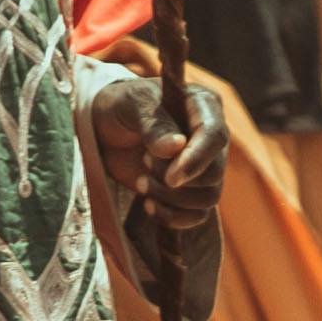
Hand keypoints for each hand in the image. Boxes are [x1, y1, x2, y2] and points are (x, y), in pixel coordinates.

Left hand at [77, 52, 227, 227]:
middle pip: (214, 173)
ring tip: (141, 182)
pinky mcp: (193, 189)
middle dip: (174, 178)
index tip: (172, 178)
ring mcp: (205, 165)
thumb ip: (152, 123)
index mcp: (203, 105)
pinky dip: (172, 216)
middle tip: (143, 161)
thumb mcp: (130, 103)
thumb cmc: (121, 106)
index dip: (196, 159)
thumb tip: (176, 147)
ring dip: (171, 198)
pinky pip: (197, 215)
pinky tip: (148, 205)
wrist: (106, 129)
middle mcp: (211, 137)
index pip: (215, 136)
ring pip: (208, 197)